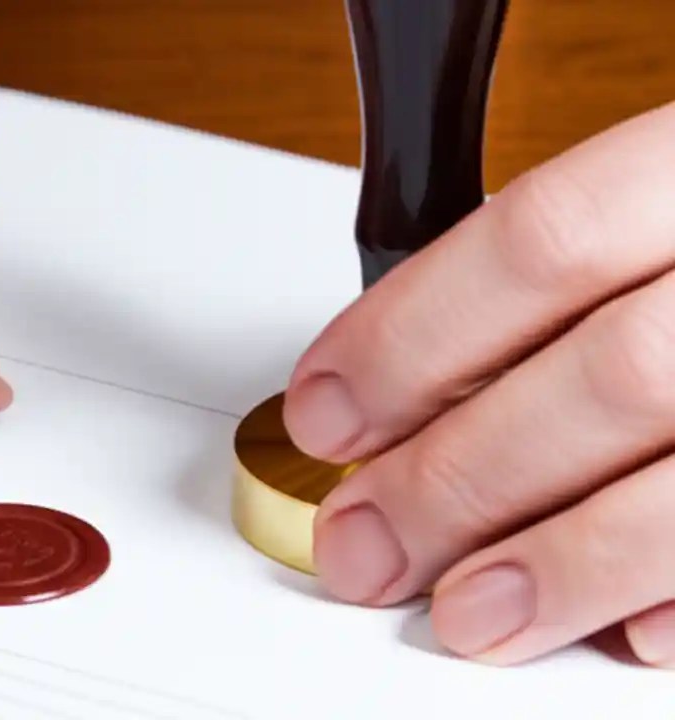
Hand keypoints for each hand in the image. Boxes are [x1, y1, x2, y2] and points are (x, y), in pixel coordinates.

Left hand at [283, 101, 674, 666]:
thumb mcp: (638, 210)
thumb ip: (539, 292)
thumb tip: (388, 400)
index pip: (542, 240)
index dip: (411, 335)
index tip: (326, 411)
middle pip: (611, 375)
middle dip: (460, 476)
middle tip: (365, 542)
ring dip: (561, 562)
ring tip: (467, 610)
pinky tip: (622, 631)